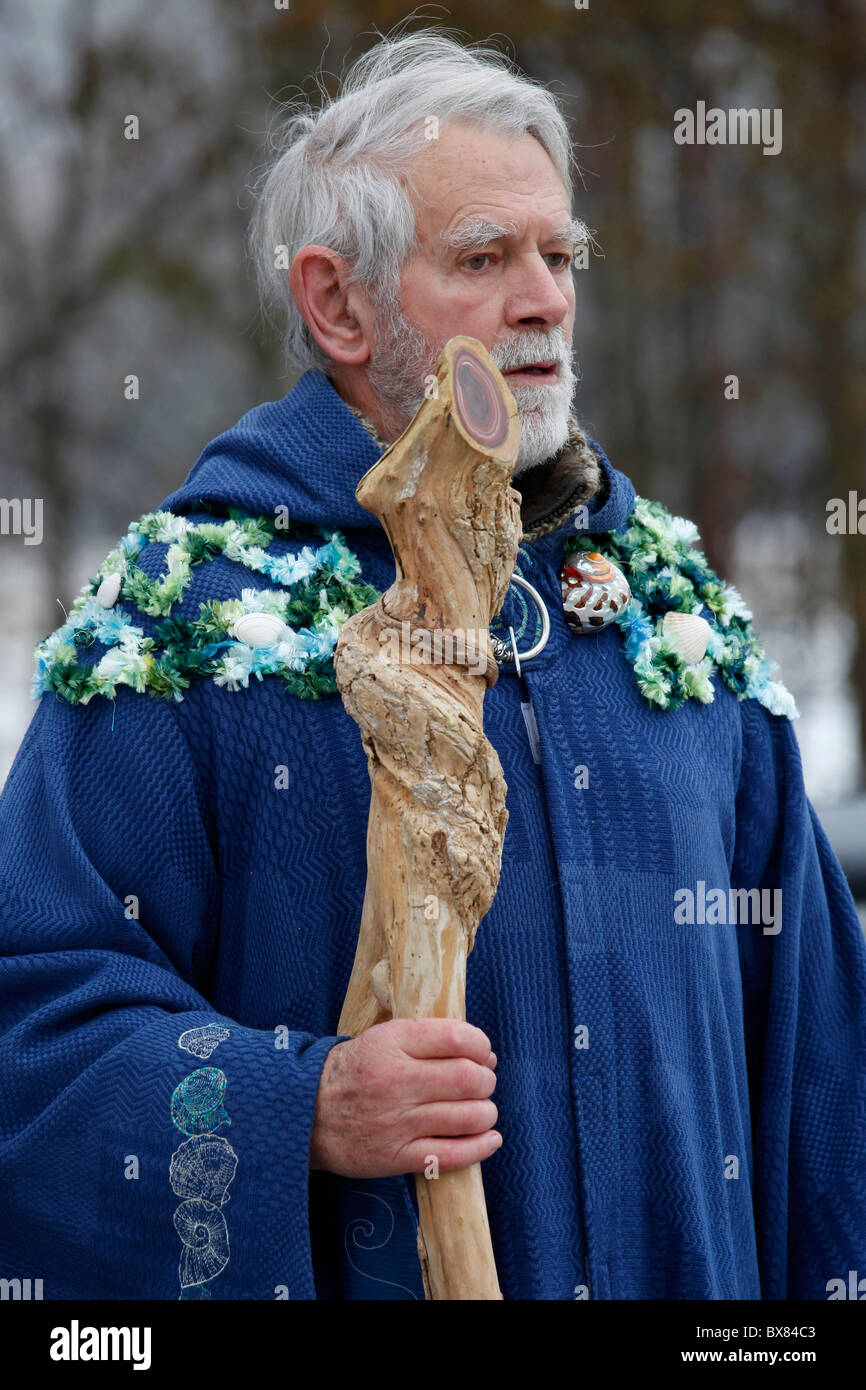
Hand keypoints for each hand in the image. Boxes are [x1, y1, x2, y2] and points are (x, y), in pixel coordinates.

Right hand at [309, 1018, 499, 1177]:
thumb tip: (483, 1052)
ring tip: (482, 1110)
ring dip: (486, 1112)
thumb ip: (427, 1039)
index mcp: (392, 1043)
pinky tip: (489, 1139)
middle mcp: (397, 1081)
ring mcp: (399, 1121)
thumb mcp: (382, 1039)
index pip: (456, 1037)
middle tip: (482, 1083)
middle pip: (468, 1078)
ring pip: (467, 1117)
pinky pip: (453, 1155)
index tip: (482, 1052)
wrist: (306, 1115)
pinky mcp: (398, 1156)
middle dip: (486, 1080)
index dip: (481, 1044)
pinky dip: (480, 1147)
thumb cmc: (353, 1072)